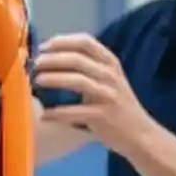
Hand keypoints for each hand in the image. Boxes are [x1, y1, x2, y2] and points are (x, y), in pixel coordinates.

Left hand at [33, 33, 158, 157]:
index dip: (61, 41)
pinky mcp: (103, 116)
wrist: (140, 134)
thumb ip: (87, 66)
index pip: (85, 42)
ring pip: (78, 81)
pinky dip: (58, 113)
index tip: (43, 47)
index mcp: (110, 63)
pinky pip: (76, 112)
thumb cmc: (116, 104)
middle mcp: (110, 75)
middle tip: (35, 65)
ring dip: (54, 79)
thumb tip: (49, 57)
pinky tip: (45, 115)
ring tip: (37, 81)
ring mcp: (108, 96)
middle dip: (52, 59)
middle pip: (77, 59)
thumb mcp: (108, 79)